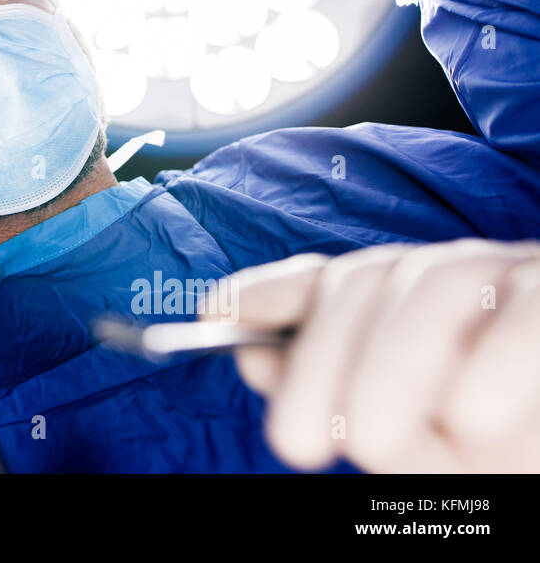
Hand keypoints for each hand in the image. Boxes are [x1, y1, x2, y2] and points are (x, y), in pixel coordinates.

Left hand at [206, 239, 539, 471]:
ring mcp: (517, 277)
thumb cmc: (514, 448)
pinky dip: (496, 363)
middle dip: (320, 359)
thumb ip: (345, 399)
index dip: (271, 290)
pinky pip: (527, 313)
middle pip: (368, 282)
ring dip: (392, 363)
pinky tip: (471, 416)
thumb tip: (254, 353)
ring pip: (435, 284)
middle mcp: (461, 278)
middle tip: (296, 445)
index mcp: (413, 306)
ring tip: (367, 441)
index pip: (330, 281)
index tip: (217, 314)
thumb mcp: (424, 445)